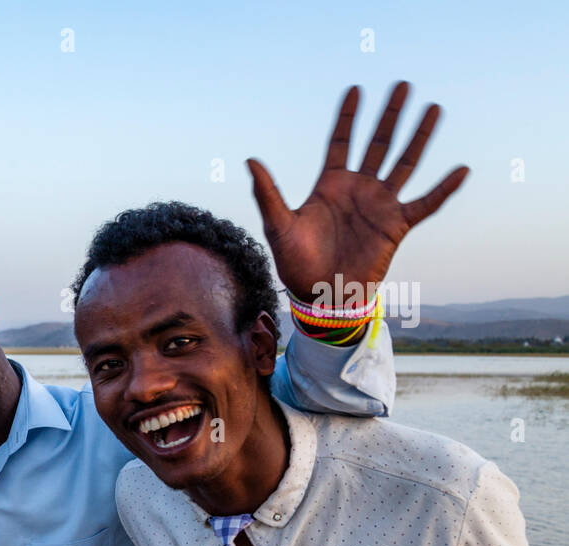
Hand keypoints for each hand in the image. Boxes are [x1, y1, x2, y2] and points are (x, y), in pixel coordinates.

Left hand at [248, 82, 468, 300]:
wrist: (321, 295)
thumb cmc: (296, 263)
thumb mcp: (278, 225)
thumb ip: (267, 193)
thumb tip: (249, 160)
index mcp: (330, 185)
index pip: (341, 142)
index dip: (348, 117)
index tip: (356, 89)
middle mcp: (358, 189)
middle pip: (377, 144)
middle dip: (390, 115)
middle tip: (402, 84)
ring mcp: (380, 205)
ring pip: (405, 163)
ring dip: (419, 137)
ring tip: (433, 108)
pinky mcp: (397, 226)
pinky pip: (426, 203)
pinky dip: (444, 188)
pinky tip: (461, 169)